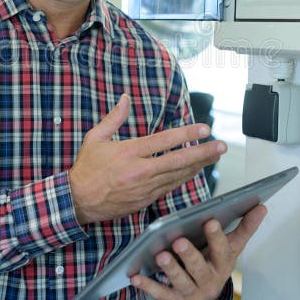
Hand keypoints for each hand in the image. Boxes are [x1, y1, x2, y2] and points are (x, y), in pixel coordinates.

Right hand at [69, 94, 225, 223]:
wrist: (78, 201)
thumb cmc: (86, 168)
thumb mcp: (96, 138)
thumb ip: (114, 118)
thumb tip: (125, 98)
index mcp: (130, 152)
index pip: (165, 141)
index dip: (187, 134)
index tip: (204, 129)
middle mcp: (140, 171)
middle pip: (179, 160)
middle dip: (203, 153)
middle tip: (221, 147)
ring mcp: (145, 188)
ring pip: (178, 176)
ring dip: (198, 166)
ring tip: (214, 157)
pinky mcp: (145, 201)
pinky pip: (169, 187)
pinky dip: (184, 178)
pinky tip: (194, 171)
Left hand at [130, 204, 267, 299]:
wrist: (203, 296)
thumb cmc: (214, 264)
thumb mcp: (230, 247)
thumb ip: (245, 227)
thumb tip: (262, 206)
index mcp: (223, 264)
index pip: (222, 250)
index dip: (216, 237)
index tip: (210, 221)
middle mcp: (209, 281)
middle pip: (199, 268)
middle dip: (190, 255)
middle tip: (179, 242)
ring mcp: (192, 293)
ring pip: (180, 281)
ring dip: (170, 269)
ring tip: (160, 256)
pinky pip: (161, 294)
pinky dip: (148, 285)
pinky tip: (137, 276)